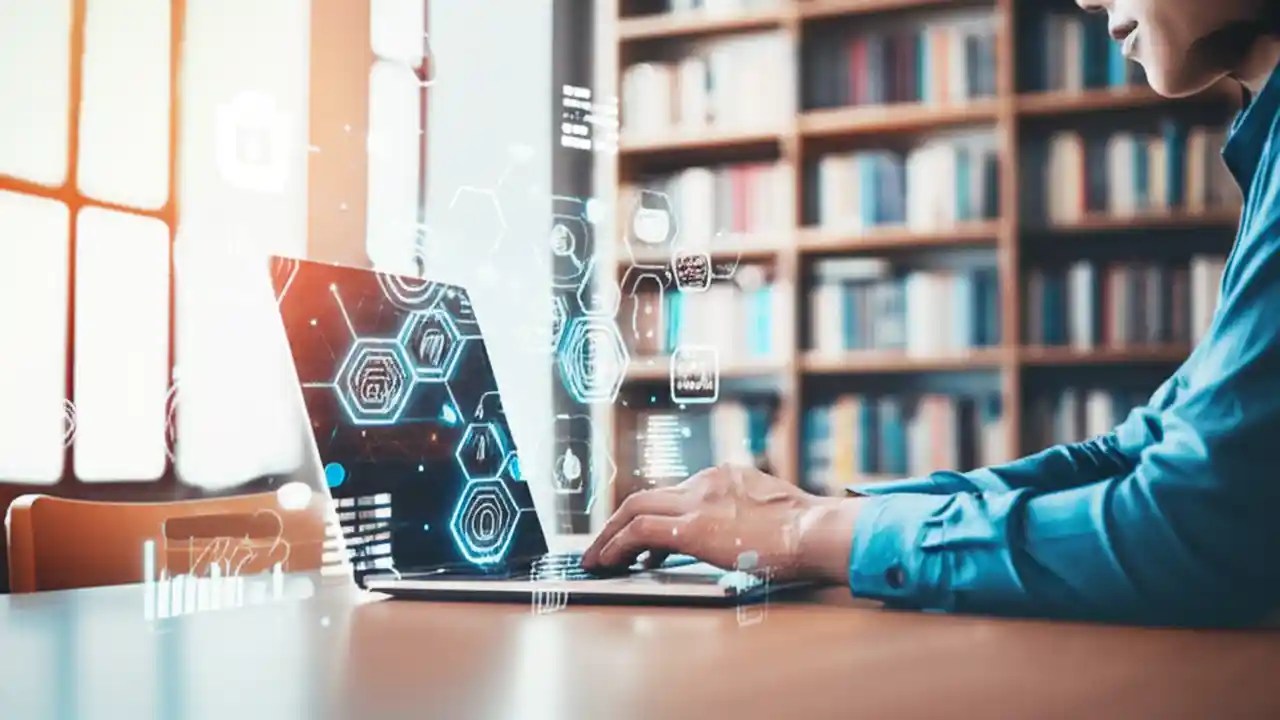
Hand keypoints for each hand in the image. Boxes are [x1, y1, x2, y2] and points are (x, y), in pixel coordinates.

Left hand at [581, 464, 863, 582]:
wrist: (818, 529)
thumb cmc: (809, 531)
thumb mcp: (775, 513)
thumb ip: (748, 518)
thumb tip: (739, 538)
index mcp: (725, 477)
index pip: (675, 494)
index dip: (653, 517)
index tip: (643, 543)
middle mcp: (706, 481)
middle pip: (646, 496)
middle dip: (618, 522)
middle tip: (604, 545)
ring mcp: (698, 501)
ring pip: (634, 509)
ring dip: (610, 535)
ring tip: (595, 558)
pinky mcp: (693, 526)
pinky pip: (639, 532)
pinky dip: (617, 546)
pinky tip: (606, 563)